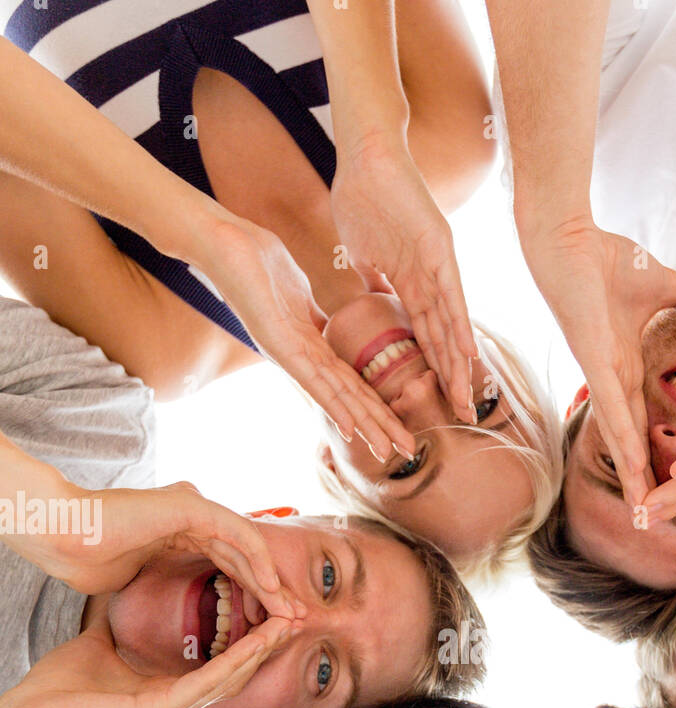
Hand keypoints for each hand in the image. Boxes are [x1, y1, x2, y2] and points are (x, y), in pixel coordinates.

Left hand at [0, 613, 292, 707]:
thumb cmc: (52, 695)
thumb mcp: (95, 649)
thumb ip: (114, 630)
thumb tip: (116, 604)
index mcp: (162, 699)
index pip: (214, 668)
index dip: (244, 642)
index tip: (264, 613)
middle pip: (232, 674)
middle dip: (264, 645)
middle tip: (293, 617)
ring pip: (228, 679)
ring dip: (260, 651)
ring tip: (286, 625)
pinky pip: (204, 685)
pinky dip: (232, 662)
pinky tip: (253, 643)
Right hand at [11, 480, 302, 617]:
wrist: (60, 535)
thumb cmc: (83, 559)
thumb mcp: (131, 580)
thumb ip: (155, 584)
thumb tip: (156, 608)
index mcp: (176, 534)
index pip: (226, 566)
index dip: (249, 595)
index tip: (266, 627)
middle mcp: (189, 518)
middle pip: (242, 558)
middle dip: (269, 591)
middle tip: (294, 621)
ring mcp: (192, 509)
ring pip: (246, 547)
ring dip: (271, 580)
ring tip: (290, 611)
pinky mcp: (191, 506)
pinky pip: (237, 534)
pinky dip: (257, 560)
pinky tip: (271, 587)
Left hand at [194, 216, 415, 461]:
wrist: (220, 241)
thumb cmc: (255, 261)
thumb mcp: (297, 295)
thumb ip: (314, 318)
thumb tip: (328, 327)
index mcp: (306, 346)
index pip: (350, 381)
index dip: (377, 404)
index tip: (402, 424)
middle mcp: (298, 358)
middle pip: (349, 397)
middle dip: (379, 424)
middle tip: (408, 451)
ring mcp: (288, 353)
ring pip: (335, 395)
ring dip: (363, 425)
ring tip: (386, 451)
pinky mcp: (277, 343)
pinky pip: (310, 379)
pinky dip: (332, 404)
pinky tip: (348, 427)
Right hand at [331, 136, 477, 422]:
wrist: (365, 155)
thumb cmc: (361, 197)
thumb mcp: (363, 253)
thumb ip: (372, 278)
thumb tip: (367, 296)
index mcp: (411, 282)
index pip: (425, 336)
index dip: (433, 369)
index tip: (437, 402)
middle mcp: (430, 279)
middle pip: (444, 339)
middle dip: (453, 379)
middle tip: (465, 417)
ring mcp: (436, 264)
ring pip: (451, 323)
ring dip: (459, 363)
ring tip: (467, 397)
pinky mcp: (439, 247)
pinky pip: (451, 292)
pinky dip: (459, 323)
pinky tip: (468, 353)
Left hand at [522, 217, 675, 505]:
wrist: (567, 236)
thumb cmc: (604, 258)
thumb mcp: (664, 283)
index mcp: (625, 364)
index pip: (642, 419)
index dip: (652, 453)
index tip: (667, 485)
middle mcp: (610, 376)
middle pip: (628, 438)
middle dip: (639, 478)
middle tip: (650, 518)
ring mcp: (600, 369)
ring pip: (618, 431)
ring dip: (630, 469)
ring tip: (642, 506)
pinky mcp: (592, 355)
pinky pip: (611, 401)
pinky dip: (621, 432)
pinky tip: (631, 462)